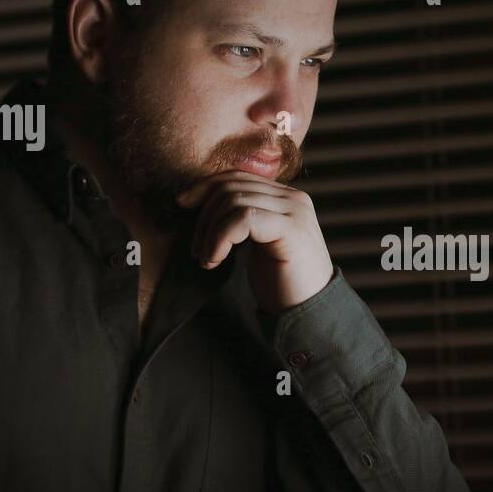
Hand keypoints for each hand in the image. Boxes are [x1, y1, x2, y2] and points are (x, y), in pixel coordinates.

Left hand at [176, 170, 333, 314]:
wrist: (310, 315)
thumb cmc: (282, 285)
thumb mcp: (259, 244)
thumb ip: (243, 220)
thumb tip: (201, 201)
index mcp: (286, 198)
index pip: (238, 176)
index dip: (205, 187)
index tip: (182, 205)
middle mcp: (294, 198)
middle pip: (232, 186)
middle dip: (204, 215)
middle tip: (197, 250)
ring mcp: (295, 211)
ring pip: (234, 201)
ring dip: (210, 231)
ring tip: (207, 259)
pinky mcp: (291, 229)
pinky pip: (243, 218)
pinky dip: (221, 238)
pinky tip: (216, 260)